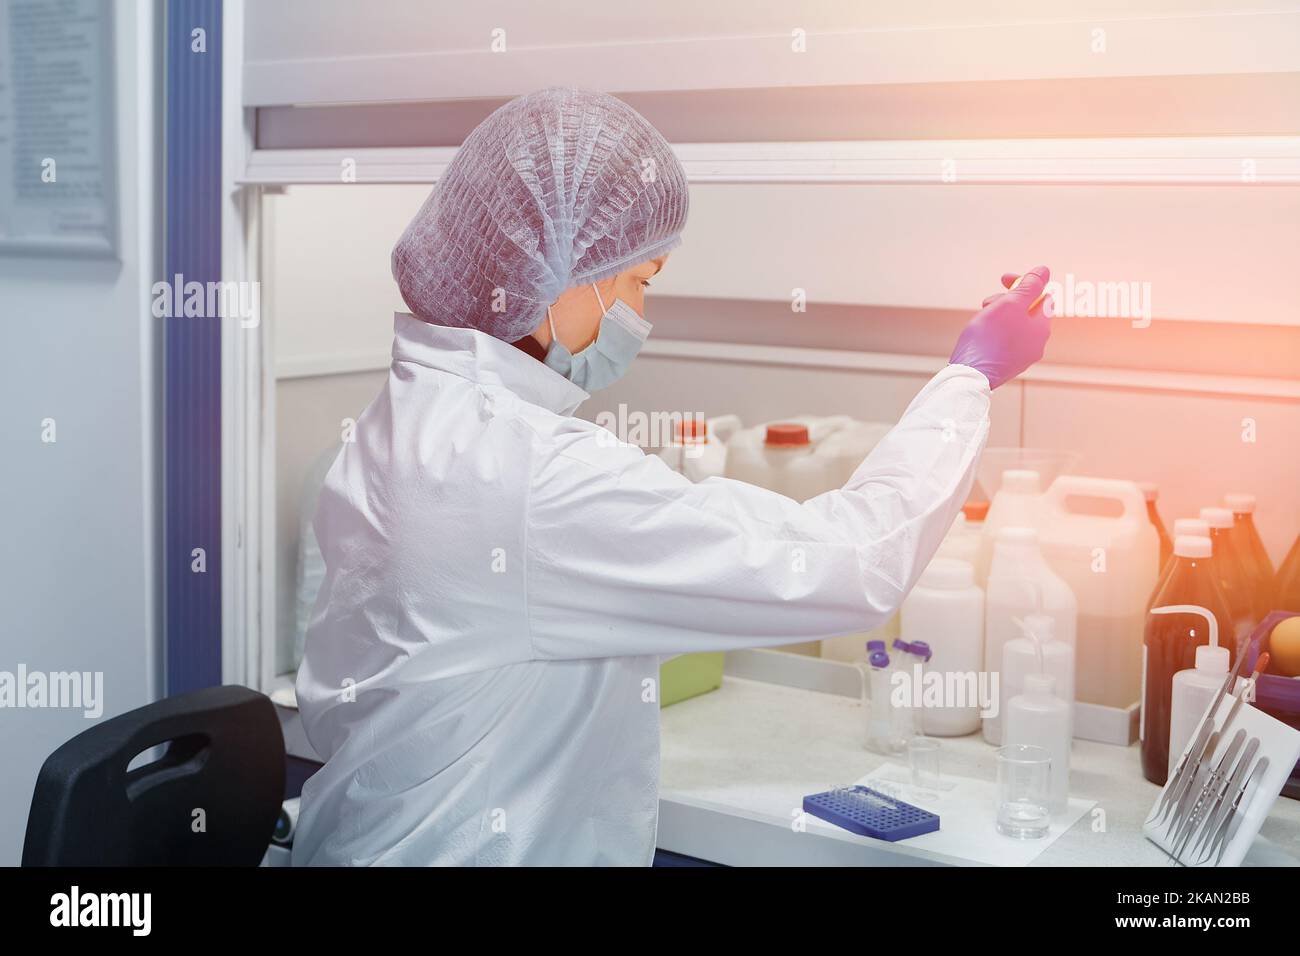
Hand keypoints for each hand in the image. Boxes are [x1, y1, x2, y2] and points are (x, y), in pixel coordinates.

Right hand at [949, 266, 1053, 388]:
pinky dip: (995, 332)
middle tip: (987, 302)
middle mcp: (1037, 344)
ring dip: (999, 316)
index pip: (1042, 296)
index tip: (1003, 279)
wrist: (970, 375)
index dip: (1024, 283)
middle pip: (1027, 311)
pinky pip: (1006, 341)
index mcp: (1042, 328)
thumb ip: (1029, 286)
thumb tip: (1044, 271)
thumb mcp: (1010, 304)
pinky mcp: (1007, 366)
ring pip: (1015, 326)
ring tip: (981, 319)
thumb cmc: (989, 338)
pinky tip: (981, 336)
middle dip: (1008, 301)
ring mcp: (1022, 357)